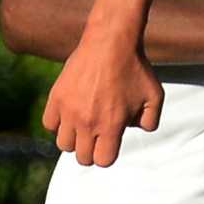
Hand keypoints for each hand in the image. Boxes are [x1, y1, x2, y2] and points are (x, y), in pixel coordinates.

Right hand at [42, 34, 162, 166]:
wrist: (111, 42)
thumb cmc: (135, 69)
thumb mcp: (154, 97)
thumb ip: (150, 122)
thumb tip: (135, 131)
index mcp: (111, 126)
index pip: (103, 161)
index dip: (108, 154)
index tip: (111, 142)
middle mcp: (88, 122)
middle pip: (82, 158)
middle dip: (92, 150)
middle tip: (98, 135)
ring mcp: (69, 111)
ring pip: (64, 145)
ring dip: (74, 139)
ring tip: (84, 125)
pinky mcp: (56, 97)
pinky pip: (49, 124)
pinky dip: (58, 124)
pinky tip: (70, 114)